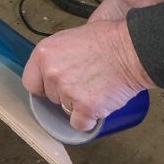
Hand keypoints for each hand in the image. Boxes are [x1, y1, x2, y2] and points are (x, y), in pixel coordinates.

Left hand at [22, 18, 155, 133]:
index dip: (44, 86)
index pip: (31, 82)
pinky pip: (80, 124)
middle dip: (65, 94)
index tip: (54, 87)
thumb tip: (51, 71)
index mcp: (44, 54)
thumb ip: (56, 56)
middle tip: (85, 81)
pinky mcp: (85, 108)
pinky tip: (99, 105)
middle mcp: (51, 73)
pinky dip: (89, 119)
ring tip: (96, 88)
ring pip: (66, 110)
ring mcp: (67, 92)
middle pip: (51, 96)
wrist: (132, 49)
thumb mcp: (71, 38)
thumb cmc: (108, 40)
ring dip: (79, 105)